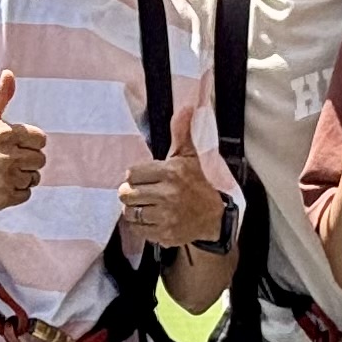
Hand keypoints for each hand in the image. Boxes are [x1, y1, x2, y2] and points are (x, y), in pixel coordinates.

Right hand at [0, 72, 45, 211]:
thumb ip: (0, 96)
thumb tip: (9, 74)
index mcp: (5, 134)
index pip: (40, 139)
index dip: (30, 141)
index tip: (16, 143)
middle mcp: (8, 156)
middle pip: (39, 159)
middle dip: (27, 158)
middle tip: (9, 158)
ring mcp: (6, 178)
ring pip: (34, 177)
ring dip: (22, 175)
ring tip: (4, 171)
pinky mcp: (3, 197)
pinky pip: (26, 194)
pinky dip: (17, 191)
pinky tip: (2, 184)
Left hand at [119, 100, 228, 254]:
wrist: (214, 216)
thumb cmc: (197, 182)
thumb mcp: (189, 156)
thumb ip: (181, 132)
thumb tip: (186, 107)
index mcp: (171, 172)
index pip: (132, 174)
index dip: (135, 176)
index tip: (144, 178)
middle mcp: (167, 195)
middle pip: (127, 194)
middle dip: (131, 193)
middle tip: (141, 192)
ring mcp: (166, 217)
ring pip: (130, 213)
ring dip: (134, 210)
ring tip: (145, 205)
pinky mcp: (165, 234)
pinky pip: (138, 230)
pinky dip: (141, 225)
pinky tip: (152, 218)